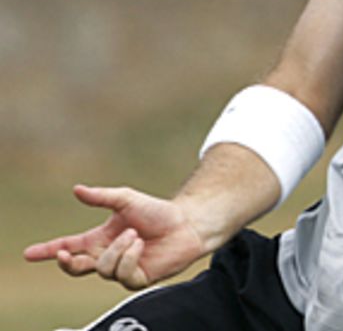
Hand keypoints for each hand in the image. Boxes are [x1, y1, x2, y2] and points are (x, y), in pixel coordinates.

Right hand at [23, 184, 207, 289]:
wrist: (186, 223)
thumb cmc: (158, 212)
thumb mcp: (126, 199)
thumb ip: (101, 196)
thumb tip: (76, 189)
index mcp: (99, 239)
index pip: (68, 247)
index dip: (48, 250)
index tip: (29, 253)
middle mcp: (107, 256)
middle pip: (75, 267)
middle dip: (67, 261)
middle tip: (63, 253)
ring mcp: (120, 269)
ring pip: (102, 268)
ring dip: (117, 249)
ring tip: (135, 235)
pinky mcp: (136, 279)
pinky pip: (122, 274)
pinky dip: (129, 257)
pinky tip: (140, 246)